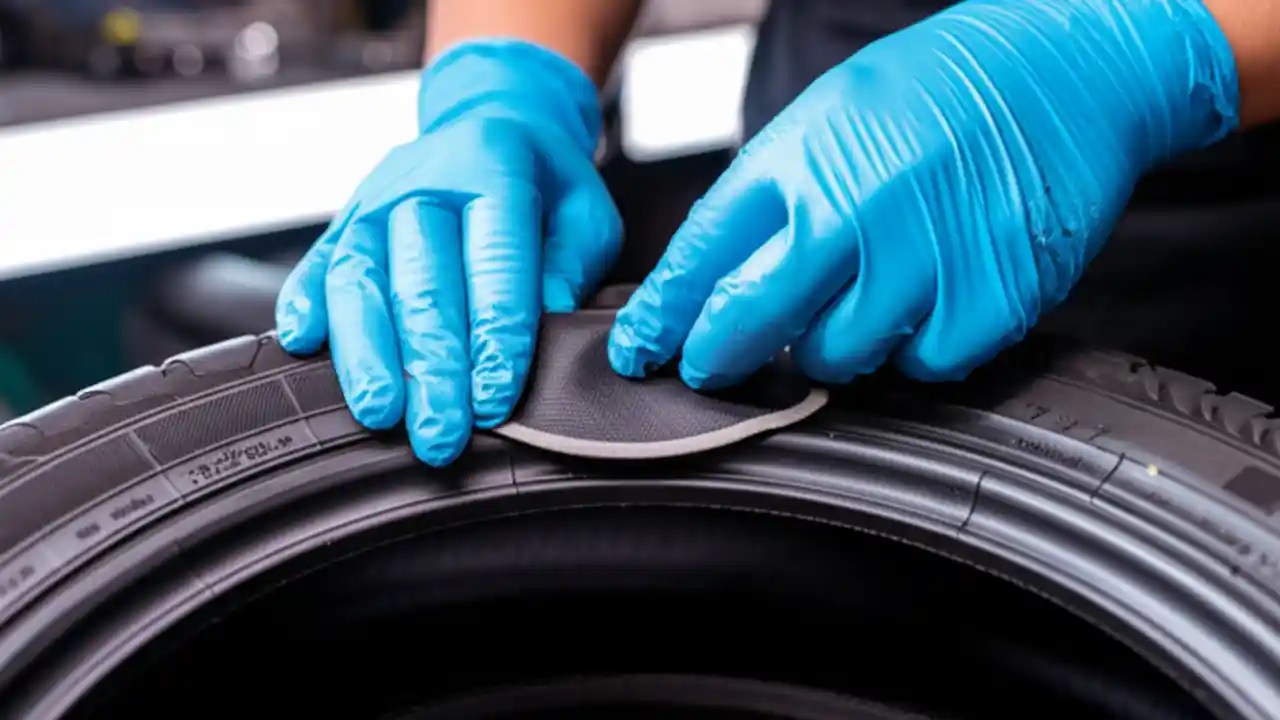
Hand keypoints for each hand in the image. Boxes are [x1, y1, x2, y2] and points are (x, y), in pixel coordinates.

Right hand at [276, 40, 621, 464]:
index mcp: (496, 170)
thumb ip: (571, 267)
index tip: (493, 400)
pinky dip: (306, 303)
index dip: (494, 339)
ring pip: (361, 278)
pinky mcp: (345, 220)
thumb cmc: (545, 185)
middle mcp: (427, 181)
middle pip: (422, 283)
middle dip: (430, 368)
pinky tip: (303, 345)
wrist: (495, 124)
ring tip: (379, 413)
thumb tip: (551, 322)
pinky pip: (317, 263)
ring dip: (367, 353)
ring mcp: (376, 200)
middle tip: (439, 433)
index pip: (494, 265)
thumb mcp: (585, 215)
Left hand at [608, 0, 1237, 388]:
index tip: (639, 350)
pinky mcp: (989, 302)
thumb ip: (773, 198)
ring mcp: (924, 260)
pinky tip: (925, 301)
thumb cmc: (938, 94)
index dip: (662, 315)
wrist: (1065, 71)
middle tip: (710, 367)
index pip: (705, 254)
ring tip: (860, 296)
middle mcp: (857, 210)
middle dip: (716, 357)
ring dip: (828, 346)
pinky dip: (912, 349)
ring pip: (834, 358)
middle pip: (752, 320)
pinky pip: (920, 367)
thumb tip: (714, 280)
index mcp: (805, 157)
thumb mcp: (829, 118)